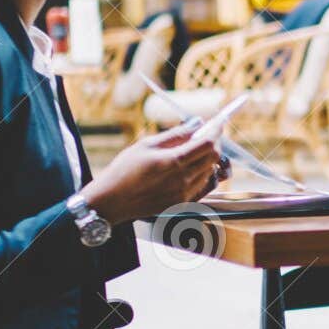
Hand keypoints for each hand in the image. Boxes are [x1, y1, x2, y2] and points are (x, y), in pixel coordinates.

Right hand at [82, 123, 221, 223]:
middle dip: (214, 144)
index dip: (216, 132)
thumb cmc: (124, 170)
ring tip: (192, 152)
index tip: (217, 124)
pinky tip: (188, 169)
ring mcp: (183, 194)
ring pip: (209, 173)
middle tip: (206, 136)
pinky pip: (201, 187)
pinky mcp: (181, 205)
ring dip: (207, 160)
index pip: (208, 144)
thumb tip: (196, 124)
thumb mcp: (147, 145)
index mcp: (174, 162)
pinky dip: (201, 175)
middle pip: (213, 158)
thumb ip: (175, 134)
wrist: (112, 201)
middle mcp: (183, 180)